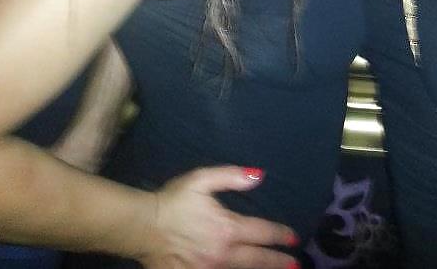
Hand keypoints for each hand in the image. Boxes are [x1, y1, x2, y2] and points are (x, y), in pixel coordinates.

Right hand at [139, 165, 298, 268]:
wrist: (140, 226)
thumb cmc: (173, 200)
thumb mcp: (202, 179)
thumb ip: (232, 176)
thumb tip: (259, 176)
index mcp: (227, 228)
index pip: (262, 233)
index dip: (280, 235)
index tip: (294, 239)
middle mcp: (222, 253)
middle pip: (257, 260)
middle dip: (278, 262)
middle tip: (296, 265)